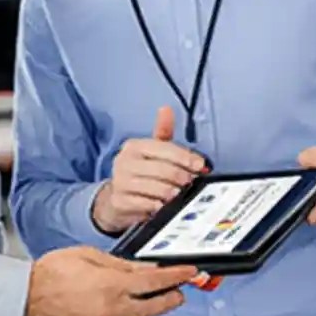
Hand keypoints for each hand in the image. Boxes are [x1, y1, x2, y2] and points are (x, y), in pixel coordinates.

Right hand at [24, 247, 196, 315]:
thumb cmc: (51, 273)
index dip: (176, 276)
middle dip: (172, 296)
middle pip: (155, 306)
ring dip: (152, 306)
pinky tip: (128, 305)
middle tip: (180, 289)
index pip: (155, 280)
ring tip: (156, 297)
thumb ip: (119, 263)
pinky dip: (131, 313)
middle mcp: (113, 308)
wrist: (27, 297)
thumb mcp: (89, 255)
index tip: (189, 272)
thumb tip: (142, 267)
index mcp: (113, 285)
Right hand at [93, 106, 206, 233]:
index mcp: (134, 146)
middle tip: (192, 183)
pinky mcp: (121, 201)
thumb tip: (166, 109)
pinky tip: (165, 206)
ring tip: (181, 195)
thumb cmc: (138, 173)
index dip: (187, 158)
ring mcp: (121, 182)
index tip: (201, 166)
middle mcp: (124, 162)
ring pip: (158, 188)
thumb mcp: (150, 151)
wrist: (114, 200)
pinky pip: (148, 205)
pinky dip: (160, 206)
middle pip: (165, 170)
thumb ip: (162, 132)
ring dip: (174, 194)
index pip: (166, 149)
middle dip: (184, 179)